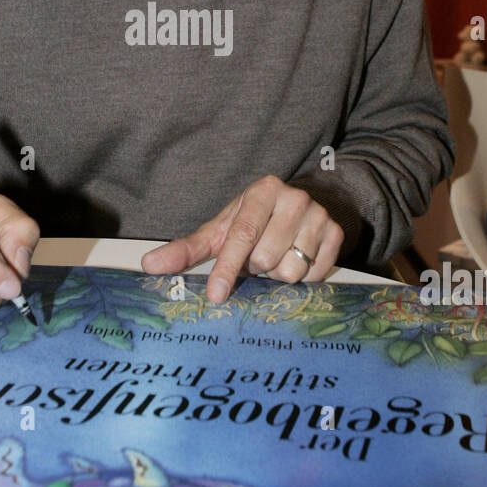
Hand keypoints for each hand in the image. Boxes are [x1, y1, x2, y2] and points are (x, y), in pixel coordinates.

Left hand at [141, 175, 342, 304]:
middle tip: (258, 255)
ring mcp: (319, 215)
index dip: (227, 268)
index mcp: (262, 191)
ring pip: (291, 271)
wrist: (301, 206)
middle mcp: (294, 198)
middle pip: (266, 258)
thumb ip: (187, 249)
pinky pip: (314, 276)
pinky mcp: (336, 233)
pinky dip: (301, 277)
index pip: (242, 236)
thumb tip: (150, 265)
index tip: (215, 295)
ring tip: (277, 255)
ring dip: (278, 273)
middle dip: (257, 267)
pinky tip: (296, 258)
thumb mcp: (222, 229)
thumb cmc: (255, 220)